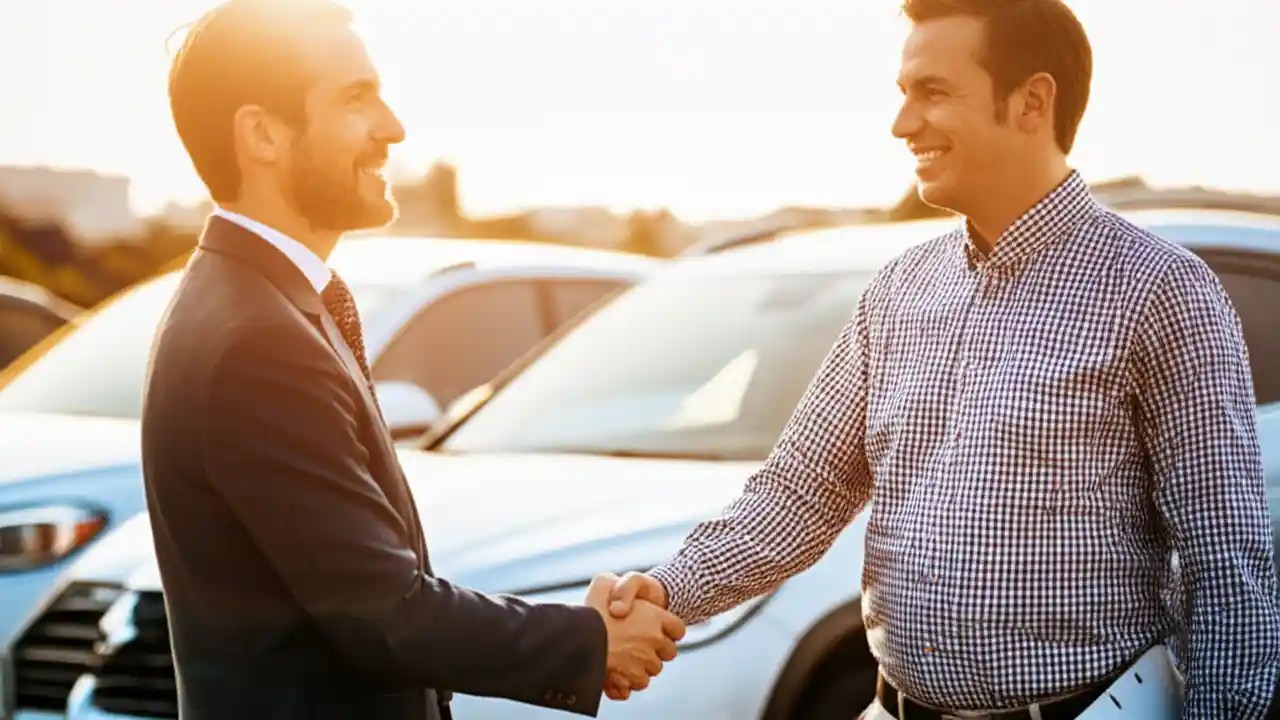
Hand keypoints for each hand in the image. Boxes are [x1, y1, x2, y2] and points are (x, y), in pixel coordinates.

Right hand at [586, 574, 683, 701]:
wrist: (578, 637)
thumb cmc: (591, 608)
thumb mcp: (603, 582)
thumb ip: (618, 585)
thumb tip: (622, 600)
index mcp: (655, 616)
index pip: (678, 629)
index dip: (669, 630)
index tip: (657, 630)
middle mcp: (655, 639)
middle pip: (669, 651)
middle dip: (658, 651)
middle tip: (640, 645)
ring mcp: (646, 660)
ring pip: (654, 668)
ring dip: (644, 666)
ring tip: (626, 659)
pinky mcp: (633, 678)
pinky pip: (640, 683)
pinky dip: (632, 681)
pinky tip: (619, 673)